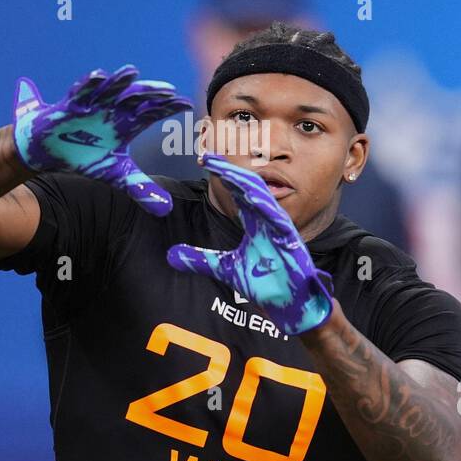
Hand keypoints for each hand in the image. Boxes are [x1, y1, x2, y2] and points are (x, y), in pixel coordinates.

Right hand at [12, 64, 191, 215]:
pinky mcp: (72, 103)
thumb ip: (141, 188)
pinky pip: (81, 91)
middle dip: (151, 94)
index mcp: (128, 124)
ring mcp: (94, 104)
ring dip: (120, 81)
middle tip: (169, 91)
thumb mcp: (116, 175)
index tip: (186, 105)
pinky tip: (98, 76)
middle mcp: (114, 110)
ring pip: (111, 90)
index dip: (168, 108)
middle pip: (137, 98)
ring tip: (132, 72)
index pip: (153, 113)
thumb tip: (166, 209)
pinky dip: (88, 84)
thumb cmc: (86, 157)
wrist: (51, 152)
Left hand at [165, 153, 334, 334]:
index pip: (236, 190)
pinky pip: (277, 218)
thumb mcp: (225, 269)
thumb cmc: (266, 284)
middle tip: (208, 155)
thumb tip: (171, 255)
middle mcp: (267, 219)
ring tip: (225, 169)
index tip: (203, 159)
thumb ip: (201, 260)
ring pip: (262, 196)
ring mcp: (279, 227)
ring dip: (243, 182)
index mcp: (254, 221)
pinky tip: (252, 196)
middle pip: (247, 186)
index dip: (222, 174)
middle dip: (228, 170)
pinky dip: (266, 206)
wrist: (289, 305)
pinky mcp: (289, 239)